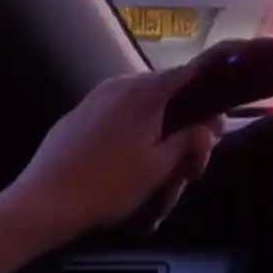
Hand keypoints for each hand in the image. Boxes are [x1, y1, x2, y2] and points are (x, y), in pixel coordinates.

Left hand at [9, 65, 222, 243]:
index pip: (192, 70)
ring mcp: (95, 97)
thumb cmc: (111, 184)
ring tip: (160, 166)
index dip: (215, 78)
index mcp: (146, 92)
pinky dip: (133, 128)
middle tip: (192, 162)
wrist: (45, 201)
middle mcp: (121, 84)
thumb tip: (210, 124)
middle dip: (186, 117)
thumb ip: (191, 142)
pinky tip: (128, 159)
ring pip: (142, 103)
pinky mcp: (77, 114)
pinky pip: (118, 111)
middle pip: (168, 90)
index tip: (226, 99)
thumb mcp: (162, 167)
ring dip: (159, 126)